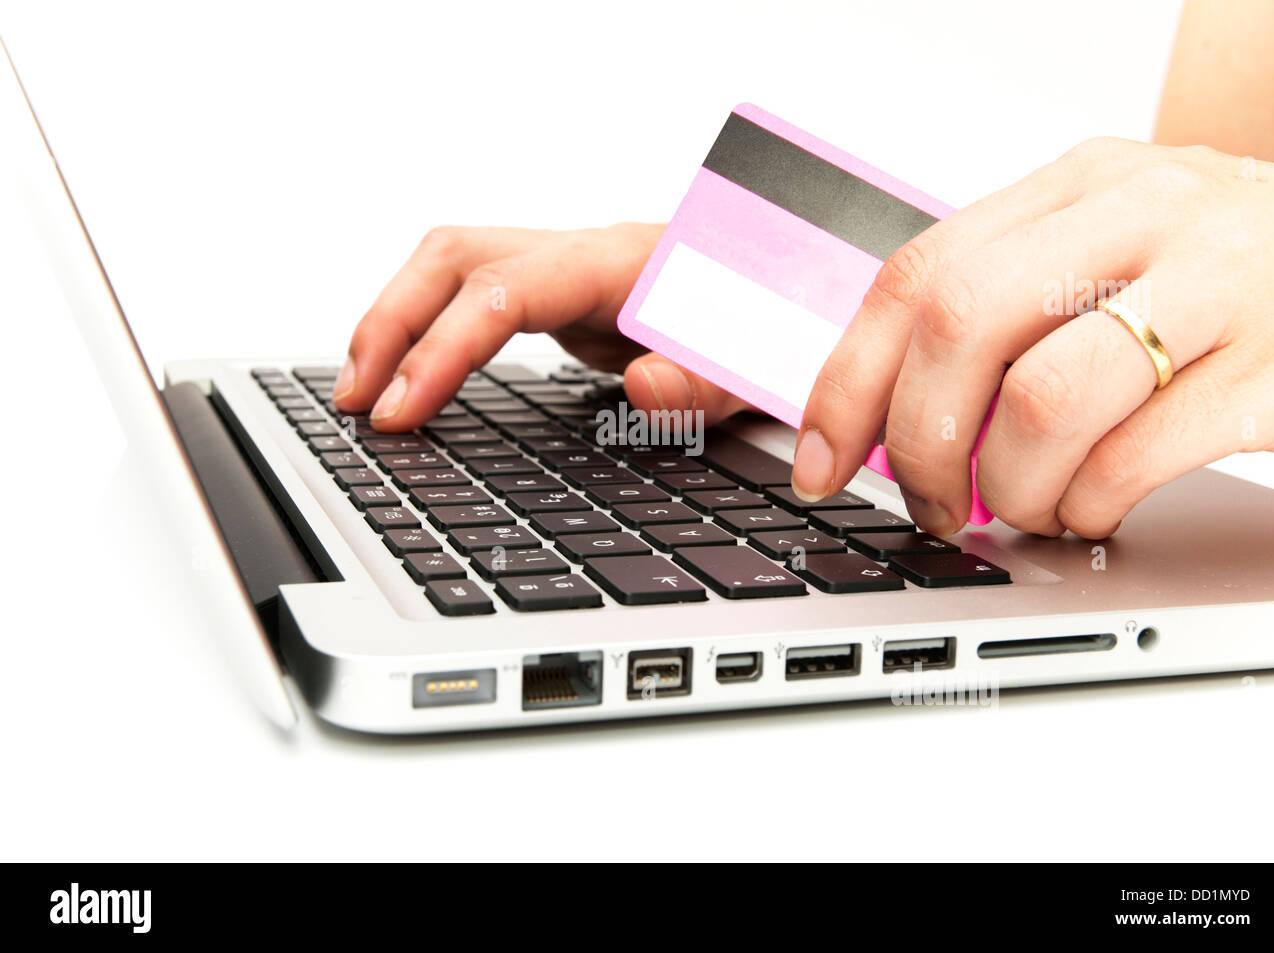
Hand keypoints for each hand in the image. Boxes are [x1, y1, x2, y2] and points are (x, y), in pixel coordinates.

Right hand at [333, 223, 749, 431]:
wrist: (792, 295)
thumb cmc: (777, 327)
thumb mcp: (762, 371)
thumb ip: (712, 381)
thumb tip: (646, 389)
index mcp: (626, 265)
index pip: (505, 290)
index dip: (443, 348)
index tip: (401, 410)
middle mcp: (584, 255)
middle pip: (454, 256)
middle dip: (390, 324)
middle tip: (359, 404)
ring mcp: (566, 271)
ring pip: (450, 265)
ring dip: (393, 321)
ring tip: (362, 393)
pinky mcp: (561, 296)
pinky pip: (471, 294)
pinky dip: (427, 330)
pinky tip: (411, 377)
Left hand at [791, 138, 1273, 538]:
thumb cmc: (1226, 274)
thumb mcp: (1111, 251)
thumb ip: (1006, 309)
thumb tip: (886, 415)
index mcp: (1079, 186)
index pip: (918, 274)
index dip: (849, 380)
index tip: (822, 460)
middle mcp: (1145, 213)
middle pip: (962, 325)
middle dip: (921, 442)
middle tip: (933, 503)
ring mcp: (1221, 281)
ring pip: (1044, 402)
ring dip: (1010, 486)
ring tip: (1031, 507)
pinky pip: (1135, 458)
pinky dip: (1089, 507)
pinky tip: (1097, 508)